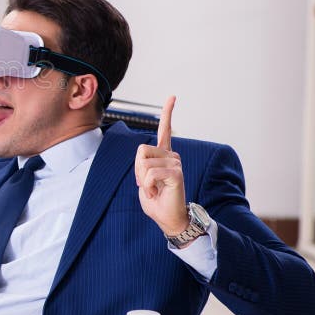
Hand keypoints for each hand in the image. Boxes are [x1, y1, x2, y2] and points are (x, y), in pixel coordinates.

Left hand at [134, 96, 188, 235]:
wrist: (168, 218)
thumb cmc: (156, 200)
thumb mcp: (143, 179)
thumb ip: (142, 165)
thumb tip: (144, 162)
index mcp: (163, 155)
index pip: (165, 130)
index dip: (168, 112)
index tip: (173, 96)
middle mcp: (171, 155)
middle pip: (141, 151)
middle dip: (138, 170)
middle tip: (148, 184)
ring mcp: (175, 162)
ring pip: (144, 163)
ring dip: (143, 180)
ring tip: (154, 189)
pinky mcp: (177, 172)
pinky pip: (151, 174)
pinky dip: (149, 186)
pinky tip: (157, 192)